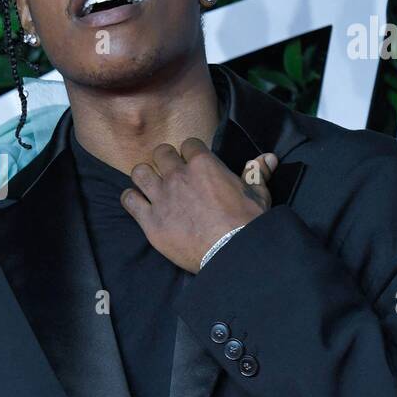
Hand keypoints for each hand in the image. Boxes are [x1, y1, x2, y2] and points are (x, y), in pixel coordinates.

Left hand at [120, 143, 277, 272]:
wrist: (232, 252)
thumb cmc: (247, 223)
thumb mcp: (258, 194)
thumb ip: (257, 172)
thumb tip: (268, 157)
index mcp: (204, 165)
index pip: (188, 144)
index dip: (190, 152)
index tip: (192, 162)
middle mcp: (178, 176)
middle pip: (160, 153)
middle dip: (165, 160)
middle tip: (170, 172)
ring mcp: (161, 197)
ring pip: (139, 172)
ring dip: (144, 176)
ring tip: (150, 185)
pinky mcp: (150, 220)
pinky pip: (128, 200)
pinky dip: (131, 199)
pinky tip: (138, 203)